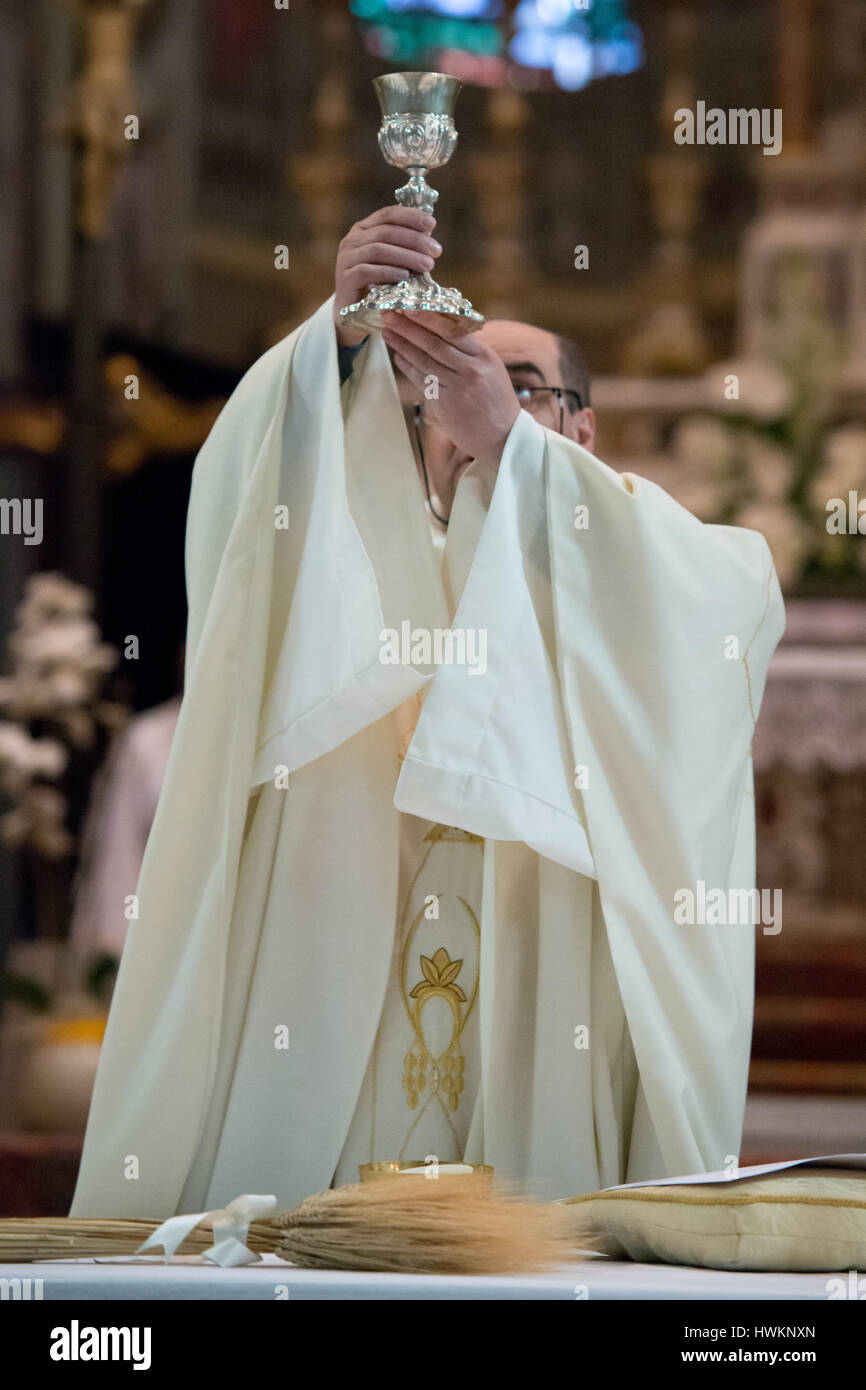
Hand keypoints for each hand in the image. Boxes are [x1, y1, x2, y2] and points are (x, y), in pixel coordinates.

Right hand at [334, 207, 441, 345]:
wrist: (354, 312)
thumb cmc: (378, 284)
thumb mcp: (393, 261)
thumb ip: (406, 246)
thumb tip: (429, 233)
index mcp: (364, 229)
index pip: (387, 214)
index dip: (410, 216)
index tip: (432, 223)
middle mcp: (352, 239)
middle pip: (385, 232)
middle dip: (414, 240)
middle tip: (436, 251)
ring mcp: (345, 259)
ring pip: (378, 250)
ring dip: (406, 256)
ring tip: (428, 265)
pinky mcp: (344, 278)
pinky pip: (367, 271)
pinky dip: (388, 272)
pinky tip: (405, 277)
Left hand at [381, 311, 520, 465]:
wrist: (503, 436)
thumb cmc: (495, 401)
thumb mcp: (492, 368)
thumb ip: (470, 351)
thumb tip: (444, 328)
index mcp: (484, 356)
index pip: (453, 329)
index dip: (428, 316)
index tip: (410, 305)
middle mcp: (471, 369)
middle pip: (434, 342)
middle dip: (408, 326)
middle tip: (390, 313)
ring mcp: (458, 387)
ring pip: (424, 360)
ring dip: (402, 344)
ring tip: (387, 332)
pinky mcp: (445, 404)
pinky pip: (422, 380)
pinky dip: (408, 367)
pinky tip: (398, 357)